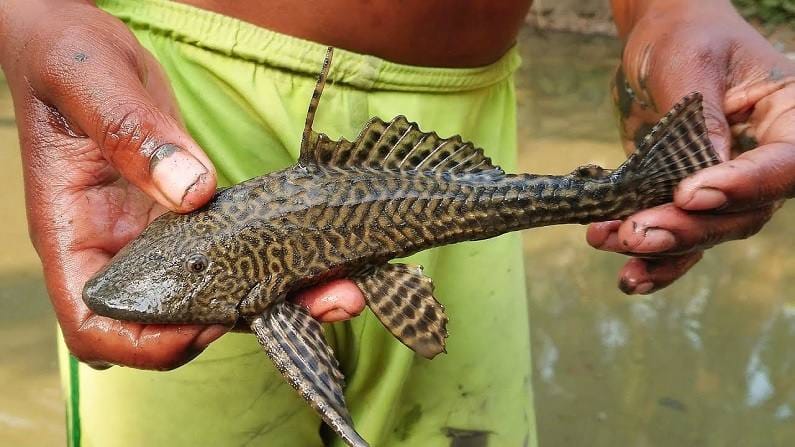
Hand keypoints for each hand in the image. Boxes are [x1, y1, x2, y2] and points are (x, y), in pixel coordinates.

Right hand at [1, 0, 362, 369]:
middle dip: (241, 326)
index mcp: (75, 235)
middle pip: (171, 324)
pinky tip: (327, 260)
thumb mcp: (88, 81)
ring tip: (342, 291)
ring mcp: (161, 240)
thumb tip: (192, 191)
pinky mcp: (196, 221)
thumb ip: (132, 133)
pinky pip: (237, 255)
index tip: (212, 319)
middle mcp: (119, 251)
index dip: (150, 342)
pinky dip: (281, 265)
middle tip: (313, 304)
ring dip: (281, 302)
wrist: (81, 48)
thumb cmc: (66, 60)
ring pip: (216, 296)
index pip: (98, 324)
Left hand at [589, 0, 794, 293]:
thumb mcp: (691, 62)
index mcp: (789, 117)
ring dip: (660, 249)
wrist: (659, 42)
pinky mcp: (689, 200)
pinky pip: (684, 241)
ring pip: (709, 234)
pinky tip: (629, 278)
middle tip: (635, 230)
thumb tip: (703, 176)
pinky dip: (657, 262)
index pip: (786, 164)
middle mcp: (765, 160)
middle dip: (687, 228)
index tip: (689, 192)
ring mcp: (728, 186)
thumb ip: (700, 119)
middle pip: (744, 214)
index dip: (742, 186)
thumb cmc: (684, 36)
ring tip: (610, 241)